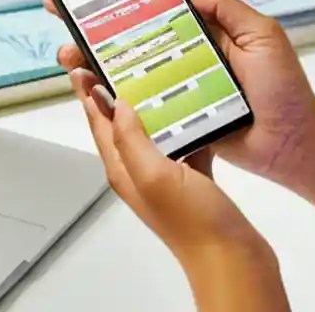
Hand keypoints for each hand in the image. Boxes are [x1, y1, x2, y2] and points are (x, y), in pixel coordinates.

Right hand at [46, 0, 314, 180]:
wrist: (293, 145)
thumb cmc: (284, 89)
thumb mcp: (260, 34)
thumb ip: (223, 8)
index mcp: (203, 30)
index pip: (157, 5)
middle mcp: (185, 56)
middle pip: (132, 36)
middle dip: (94, 26)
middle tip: (61, 16)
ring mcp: (177, 88)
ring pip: (127, 70)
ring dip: (93, 61)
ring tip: (69, 56)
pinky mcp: (174, 118)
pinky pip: (139, 106)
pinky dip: (112, 98)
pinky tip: (90, 90)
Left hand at [67, 68, 269, 263]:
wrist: (232, 257)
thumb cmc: (193, 222)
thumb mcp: (154, 175)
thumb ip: (131, 139)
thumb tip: (114, 103)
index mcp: (123, 168)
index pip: (97, 121)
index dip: (88, 92)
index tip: (82, 62)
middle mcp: (139, 169)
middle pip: (120, 121)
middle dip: (115, 90)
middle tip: (118, 57)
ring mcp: (166, 172)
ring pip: (152, 127)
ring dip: (151, 99)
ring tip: (158, 68)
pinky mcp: (191, 174)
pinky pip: (183, 138)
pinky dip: (185, 117)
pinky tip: (198, 100)